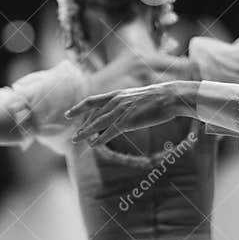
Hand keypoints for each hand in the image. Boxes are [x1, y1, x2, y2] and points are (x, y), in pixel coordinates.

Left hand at [66, 80, 198, 144]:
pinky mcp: (128, 120)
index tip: (69, 114)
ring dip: (86, 133)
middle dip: (82, 126)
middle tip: (74, 136)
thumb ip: (127, 102)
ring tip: (77, 140)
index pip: (92, 101)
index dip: (79, 108)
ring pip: (98, 124)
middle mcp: (116, 101)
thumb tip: (124, 110)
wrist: (170, 96)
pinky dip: (100, 139)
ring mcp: (121, 110)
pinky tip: (94, 145)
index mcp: (117, 94)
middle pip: (92, 114)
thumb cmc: (158, 98)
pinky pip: (110, 132)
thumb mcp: (137, 97)